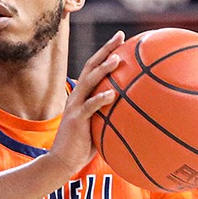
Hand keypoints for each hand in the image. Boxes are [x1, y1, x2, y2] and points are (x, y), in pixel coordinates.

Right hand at [47, 32, 125, 179]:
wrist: (62, 161)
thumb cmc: (83, 146)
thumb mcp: (99, 126)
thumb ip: (112, 115)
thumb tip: (136, 112)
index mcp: (83, 95)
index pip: (94, 67)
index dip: (106, 52)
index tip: (122, 39)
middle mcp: (77, 95)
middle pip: (91, 66)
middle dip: (106, 50)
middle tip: (120, 37)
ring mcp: (75, 106)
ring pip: (89, 82)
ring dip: (103, 69)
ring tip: (117, 60)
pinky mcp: (75, 120)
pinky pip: (89, 107)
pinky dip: (100, 99)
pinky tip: (112, 94)